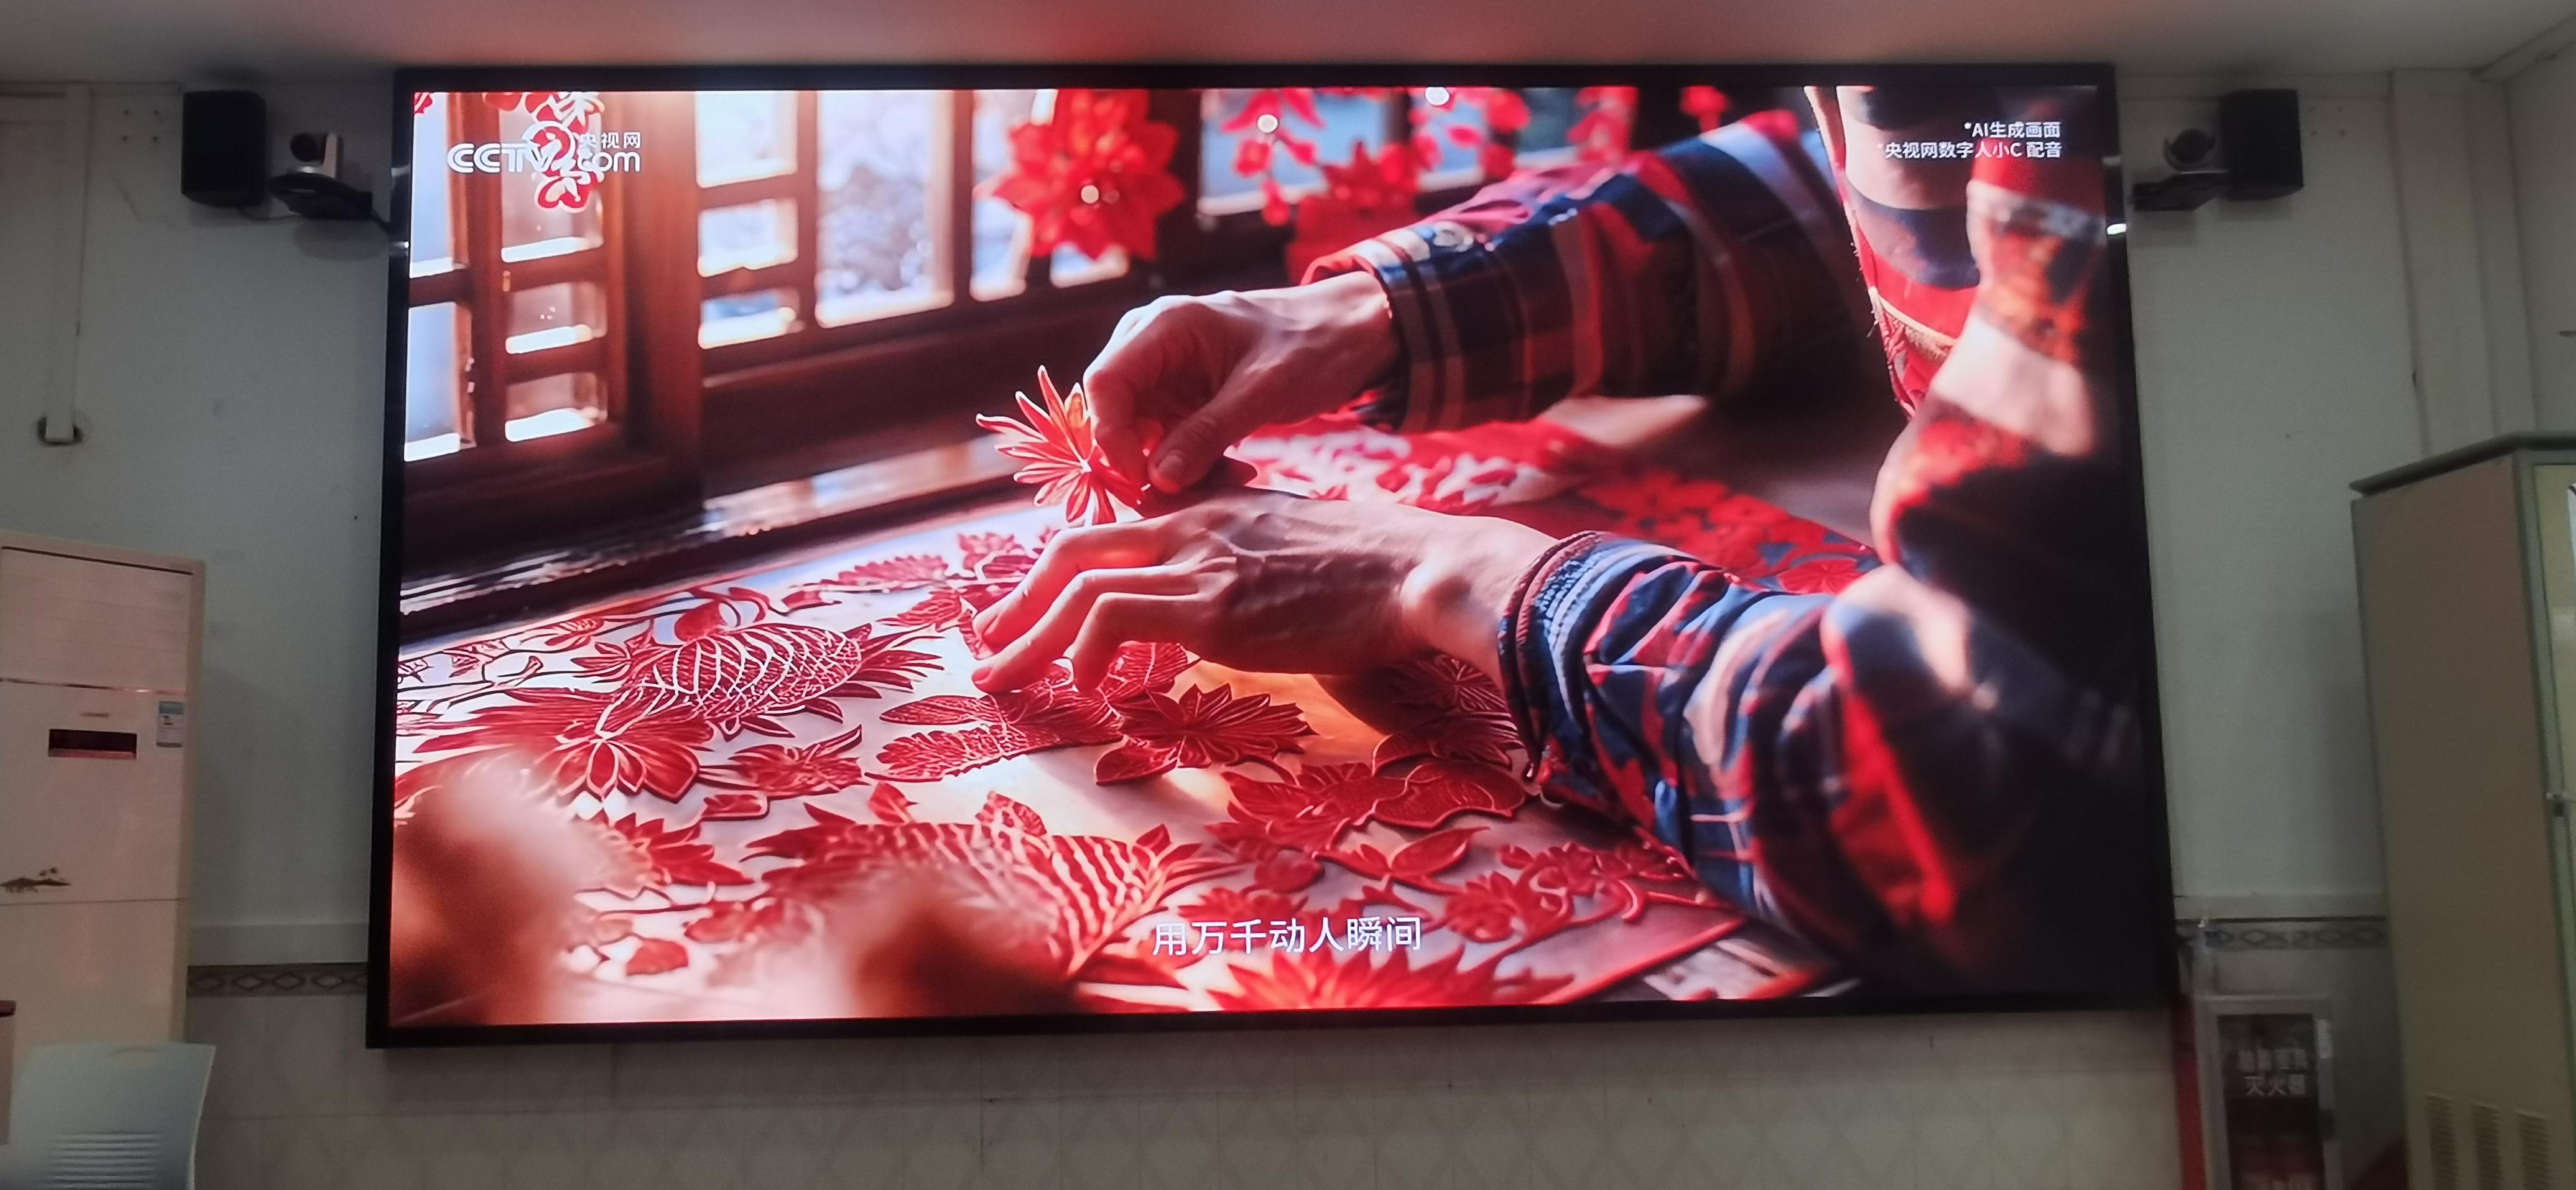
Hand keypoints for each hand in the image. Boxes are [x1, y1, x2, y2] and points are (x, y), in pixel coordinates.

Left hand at [969, 489, 1554, 691]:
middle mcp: (1193, 525)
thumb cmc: (1376, 574)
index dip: (1063, 569)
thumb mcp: (1294, 548)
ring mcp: (1200, 562)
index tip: (1035, 607)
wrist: (1420, 569)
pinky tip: (1091, 689)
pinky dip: (1089, 653)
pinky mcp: (1213, 605)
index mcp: (1211, 509)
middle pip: (1073, 549)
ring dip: (1029, 637)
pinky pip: (1116, 618)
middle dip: (1018, 600)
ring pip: (1080, 585)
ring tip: (1000, 678)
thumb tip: (1227, 606)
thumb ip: (1247, 565)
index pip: (1114, 529)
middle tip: (985, 640)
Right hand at [1085, 270, 1398, 493]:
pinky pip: (1167, 441)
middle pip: (1113, 412)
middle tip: (1185, 493)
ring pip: (1139, 434)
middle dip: (1142, 458)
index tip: (1144, 480)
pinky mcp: (1183, 400)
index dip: (1111, 436)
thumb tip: (1157, 479)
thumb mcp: (1263, 391)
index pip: (1103, 383)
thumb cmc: (1312, 345)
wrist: (1350, 335)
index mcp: (1163, 325)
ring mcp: (1166, 374)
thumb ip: (1207, 432)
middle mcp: (1151, 346)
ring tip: (1228, 477)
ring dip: (1172, 467)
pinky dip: (1192, 463)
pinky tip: (1233, 471)